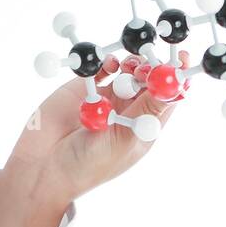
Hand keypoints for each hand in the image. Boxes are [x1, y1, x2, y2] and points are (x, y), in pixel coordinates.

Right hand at [11, 50, 189, 203]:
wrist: (44, 167)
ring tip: (129, 67)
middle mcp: (129, 111)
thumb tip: (174, 86)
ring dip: (134, 63)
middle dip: (154, 67)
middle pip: (151, 79)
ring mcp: (107, 98)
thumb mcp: (125, 139)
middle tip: (149, 64)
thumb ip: (147, 110)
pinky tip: (110, 64)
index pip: (168, 99)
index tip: (181, 59)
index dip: (177, 79)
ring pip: (129, 70)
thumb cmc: (88, 165)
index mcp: (145, 127)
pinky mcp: (85, 88)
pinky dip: (109, 61)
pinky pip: (102, 67)